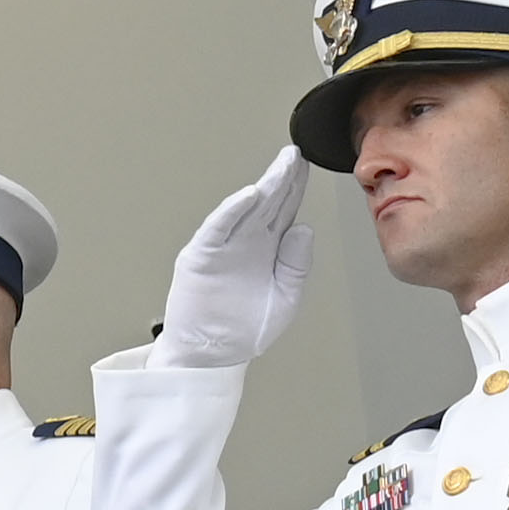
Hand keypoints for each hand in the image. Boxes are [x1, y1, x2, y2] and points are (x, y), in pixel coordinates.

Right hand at [154, 146, 317, 369]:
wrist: (210, 355)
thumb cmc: (244, 330)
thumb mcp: (285, 298)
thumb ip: (296, 265)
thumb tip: (303, 228)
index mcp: (268, 250)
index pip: (285, 210)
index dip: (296, 187)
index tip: (307, 165)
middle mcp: (246, 242)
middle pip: (268, 202)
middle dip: (283, 177)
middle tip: (295, 153)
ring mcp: (223, 247)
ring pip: (246, 209)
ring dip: (263, 187)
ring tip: (280, 167)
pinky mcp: (201, 257)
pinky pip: (218, 229)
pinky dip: (231, 212)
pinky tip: (248, 196)